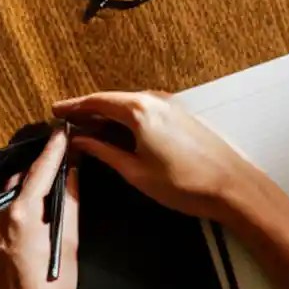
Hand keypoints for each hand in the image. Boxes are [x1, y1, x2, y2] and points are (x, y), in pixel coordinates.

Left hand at [0, 128, 79, 288]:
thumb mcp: (69, 244)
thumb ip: (70, 204)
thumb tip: (72, 176)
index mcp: (21, 214)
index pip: (41, 169)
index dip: (54, 149)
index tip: (64, 133)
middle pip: (21, 179)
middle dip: (41, 167)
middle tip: (63, 159)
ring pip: (8, 195)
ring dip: (28, 186)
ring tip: (51, 186)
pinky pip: (1, 214)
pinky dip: (17, 206)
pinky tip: (33, 213)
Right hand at [53, 91, 267, 220]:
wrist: (231, 187)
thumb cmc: (187, 184)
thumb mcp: (135, 172)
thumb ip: (104, 153)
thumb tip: (83, 142)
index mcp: (139, 111)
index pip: (97, 102)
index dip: (73, 106)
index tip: (57, 110)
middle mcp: (155, 101)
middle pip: (112, 101)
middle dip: (88, 112)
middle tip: (68, 123)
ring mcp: (171, 107)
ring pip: (129, 106)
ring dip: (108, 116)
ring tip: (89, 131)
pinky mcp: (181, 117)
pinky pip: (146, 112)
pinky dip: (127, 120)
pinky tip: (120, 134)